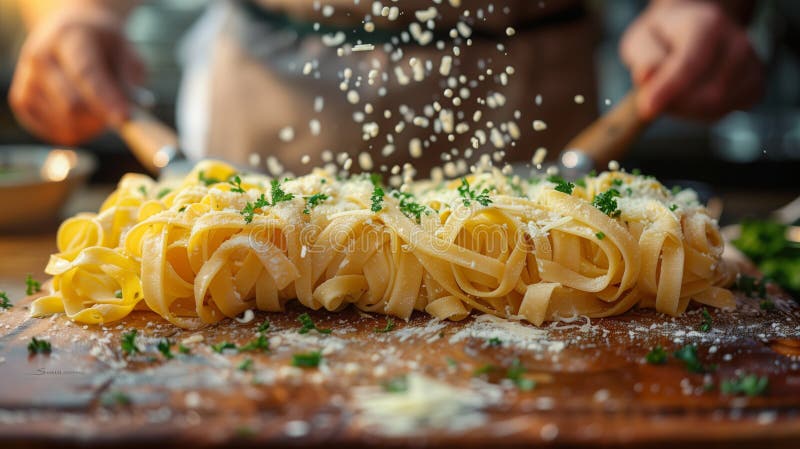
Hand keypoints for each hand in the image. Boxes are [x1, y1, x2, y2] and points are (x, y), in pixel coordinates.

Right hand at [9, 6, 144, 144]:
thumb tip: (128, 112)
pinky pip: (56, 133)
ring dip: (92, 127)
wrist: (70, 33)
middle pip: (72, 105)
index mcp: (68, 38)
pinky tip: (84, 116)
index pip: (86, 73)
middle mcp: (40, 57)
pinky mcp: (21, 102)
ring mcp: (27, 80)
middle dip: (102, 118)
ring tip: (100, 109)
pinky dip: (77, 132)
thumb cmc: (102, 46)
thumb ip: (128, 79)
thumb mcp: (124, 51)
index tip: (124, 118)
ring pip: (66, 123)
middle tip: (119, 115)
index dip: (106, 98)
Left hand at [620, 0, 762, 120]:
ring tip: (671, 93)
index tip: (647, 108)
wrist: (696, 32)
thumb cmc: (665, 38)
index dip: (669, 88)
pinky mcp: (755, 88)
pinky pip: (723, 114)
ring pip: (717, 108)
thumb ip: (644, 56)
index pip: (691, 63)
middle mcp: (738, 44)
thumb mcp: (644, 38)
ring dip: (685, 111)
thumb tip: (647, 76)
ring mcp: (752, 67)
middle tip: (653, 97)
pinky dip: (700, 114)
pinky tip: (689, 99)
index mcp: (709, 25)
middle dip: (676, 104)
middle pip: (709, 93)